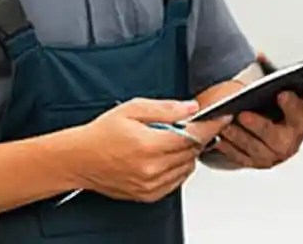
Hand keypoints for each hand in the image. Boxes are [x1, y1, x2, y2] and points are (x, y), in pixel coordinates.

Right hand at [72, 98, 204, 202]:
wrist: (79, 159)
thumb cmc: (101, 134)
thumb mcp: (132, 109)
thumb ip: (165, 108)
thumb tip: (191, 108)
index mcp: (149, 144)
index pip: (193, 136)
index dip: (211, 125)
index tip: (222, 118)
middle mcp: (152, 168)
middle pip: (192, 152)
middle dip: (197, 136)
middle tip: (188, 125)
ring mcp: (151, 184)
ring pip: (187, 167)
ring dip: (187, 153)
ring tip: (169, 140)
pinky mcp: (148, 195)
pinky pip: (177, 181)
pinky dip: (178, 168)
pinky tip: (165, 156)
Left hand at [215, 77, 302, 168]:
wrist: (270, 127)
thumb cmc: (276, 103)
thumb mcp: (282, 84)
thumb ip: (275, 72)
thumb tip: (259, 55)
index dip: (295, 103)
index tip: (283, 93)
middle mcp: (294, 136)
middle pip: (280, 136)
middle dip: (261, 125)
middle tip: (244, 114)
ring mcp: (276, 152)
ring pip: (258, 149)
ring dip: (240, 137)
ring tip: (226, 124)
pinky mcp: (258, 161)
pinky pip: (242, 157)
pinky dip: (230, 147)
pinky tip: (219, 137)